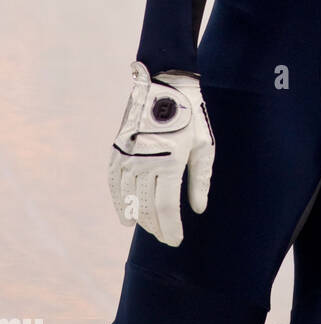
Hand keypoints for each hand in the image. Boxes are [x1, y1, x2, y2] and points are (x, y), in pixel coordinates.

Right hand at [108, 61, 214, 246]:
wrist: (165, 83)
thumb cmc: (191, 114)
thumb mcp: (203, 145)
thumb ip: (200, 179)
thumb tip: (198, 209)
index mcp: (171, 160)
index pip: (166, 206)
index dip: (171, 227)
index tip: (176, 240)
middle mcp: (146, 160)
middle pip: (148, 206)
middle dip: (158, 227)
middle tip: (167, 237)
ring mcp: (129, 155)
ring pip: (130, 198)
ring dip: (140, 218)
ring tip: (151, 229)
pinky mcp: (118, 149)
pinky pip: (114, 183)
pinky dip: (119, 202)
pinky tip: (126, 217)